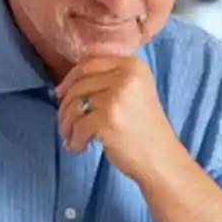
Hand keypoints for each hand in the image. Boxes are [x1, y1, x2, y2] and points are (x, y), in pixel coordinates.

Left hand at [55, 56, 185, 183]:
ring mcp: (117, 97)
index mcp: (133, 66)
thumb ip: (107, 81)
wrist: (160, 158)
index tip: (61, 94)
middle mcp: (126, 77)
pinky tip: (81, 148)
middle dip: (65, 106)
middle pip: (79, 84)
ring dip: (67, 124)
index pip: (89, 63)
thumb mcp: (132, 93)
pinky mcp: (107, 119)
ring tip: (72, 138)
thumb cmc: (143, 130)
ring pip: (74, 105)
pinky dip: (74, 140)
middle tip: (66, 124)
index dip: (70, 79)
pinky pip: (77, 126)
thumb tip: (62, 87)